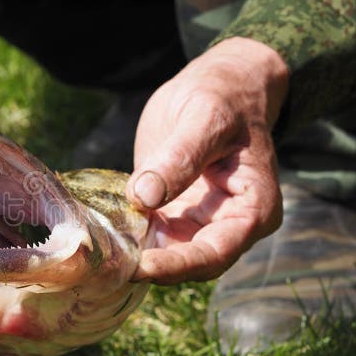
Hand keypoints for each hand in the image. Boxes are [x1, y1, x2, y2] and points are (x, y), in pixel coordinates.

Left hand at [126, 37, 288, 283]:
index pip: (216, 251)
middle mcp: (232, 225)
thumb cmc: (221, 97)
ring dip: (137, 256)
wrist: (217, 88)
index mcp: (254, 208)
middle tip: (110, 267)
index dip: (178, 265)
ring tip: (101, 256)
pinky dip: (130, 238)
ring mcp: (202, 223)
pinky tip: (103, 235)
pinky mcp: (176, 215)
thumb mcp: (204, 118)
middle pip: (192, 262)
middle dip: (153, 267)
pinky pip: (153, 236)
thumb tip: (144, 197)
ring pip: (169, 255)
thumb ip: (179, 157)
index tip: (141, 267)